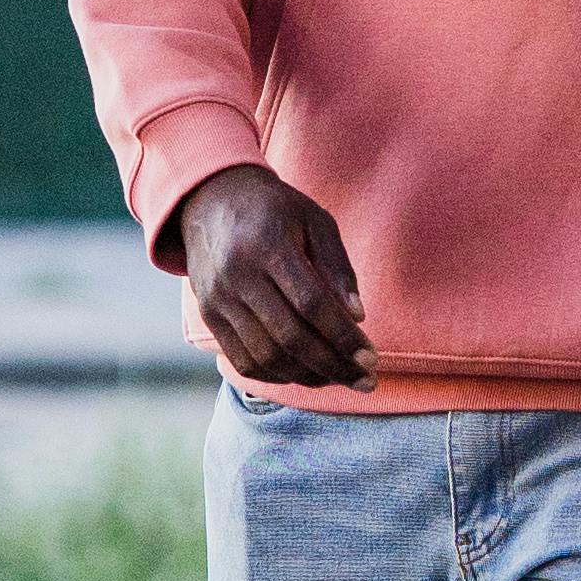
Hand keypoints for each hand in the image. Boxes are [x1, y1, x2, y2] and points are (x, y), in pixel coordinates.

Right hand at [175, 161, 374, 389]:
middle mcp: (237, 275)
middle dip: (333, 366)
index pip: (311, 304)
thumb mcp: (315, 221)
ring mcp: (218, 299)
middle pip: (289, 337)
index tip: (371, 359)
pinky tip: (305, 374)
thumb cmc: (276, 210)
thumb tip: (358, 317)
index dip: (343, 337)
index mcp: (267, 245)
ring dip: (308, 376)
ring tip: (340, 378)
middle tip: (366, 381)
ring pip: (266, 356)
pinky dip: (277, 376)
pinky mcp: (208, 316)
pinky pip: (243, 360)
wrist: (211, 200)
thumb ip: (337, 267)